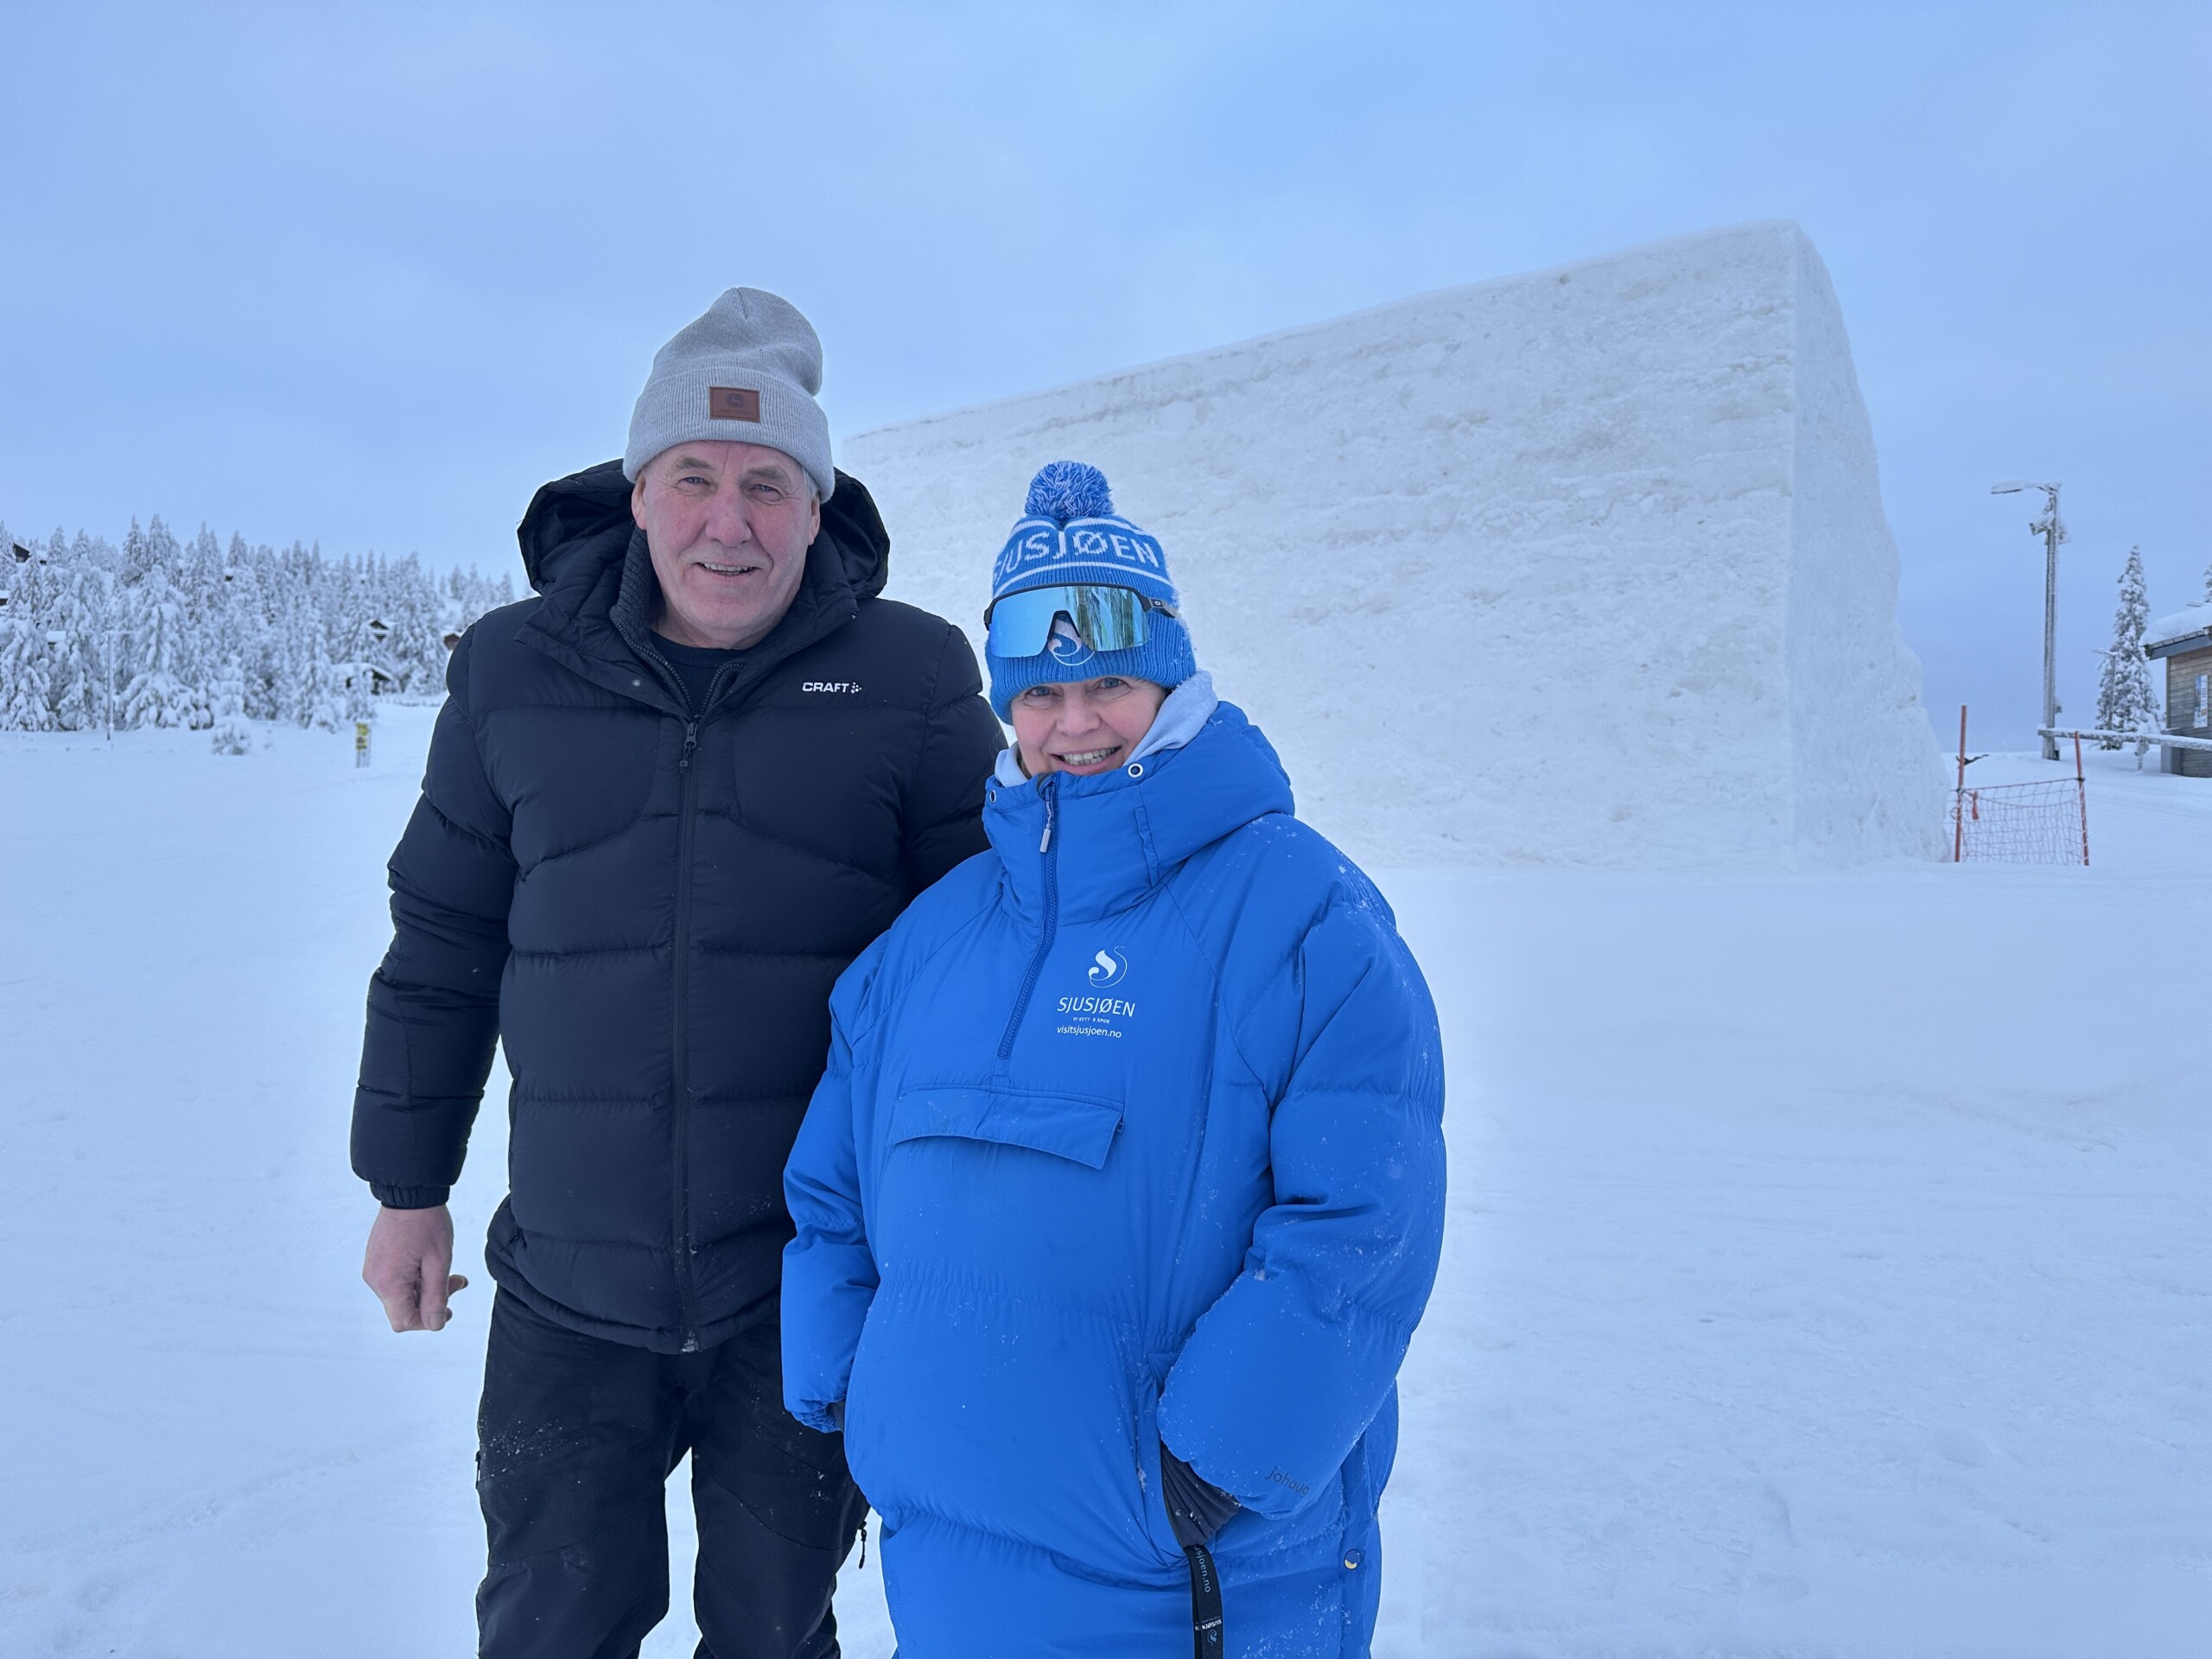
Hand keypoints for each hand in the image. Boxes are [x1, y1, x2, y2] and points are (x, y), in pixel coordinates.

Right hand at [363, 1203, 468, 1331]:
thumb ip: (436, 1296)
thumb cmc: (426, 1223)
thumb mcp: (439, 1262)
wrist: (410, 1192)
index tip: (448, 1308)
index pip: (403, 1321)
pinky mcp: (377, 1259)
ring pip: (401, 1294)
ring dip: (425, 1287)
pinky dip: (415, 1277)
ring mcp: (374, 1268)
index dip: (427, 1321)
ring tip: (447, 1269)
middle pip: (403, 1307)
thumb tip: (435, 1325)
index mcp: (388, 1283)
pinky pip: (396, 1280)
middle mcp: (375, 1279)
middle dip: (432, 1300)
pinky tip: (431, 1262)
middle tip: (456, 1282)